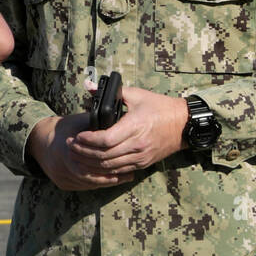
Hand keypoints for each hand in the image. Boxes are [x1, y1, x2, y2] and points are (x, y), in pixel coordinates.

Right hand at [27, 110, 134, 190]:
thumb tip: (121, 125)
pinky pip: (84, 186)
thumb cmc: (65, 128)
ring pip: (88, 184)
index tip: (126, 166)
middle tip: (129, 175)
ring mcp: (60, 177)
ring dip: (107, 182)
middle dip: (111, 177)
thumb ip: (98, 125)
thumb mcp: (80, 122)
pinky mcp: (62, 183)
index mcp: (64, 151)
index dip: (108, 168)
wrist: (42, 139)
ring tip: (124, 177)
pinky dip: (98, 183)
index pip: (88, 166)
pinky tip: (111, 179)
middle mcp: (59, 167)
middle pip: (90, 178)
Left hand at [69, 83, 188, 174]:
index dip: (88, 140)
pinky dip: (104, 170)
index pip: (105, 140)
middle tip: (70, 145)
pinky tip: (93, 164)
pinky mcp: (143, 163)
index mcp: (134, 126)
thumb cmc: (159, 107)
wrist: (184, 124)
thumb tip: (88, 85)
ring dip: (90, 163)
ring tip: (77, 155)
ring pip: (110, 166)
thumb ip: (111, 91)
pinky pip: (119, 171)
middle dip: (83, 152)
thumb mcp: (136, 95)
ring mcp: (141, 156)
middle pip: (104, 156)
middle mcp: (137, 145)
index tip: (76, 136)